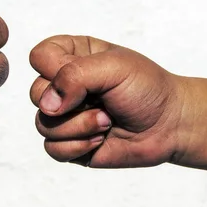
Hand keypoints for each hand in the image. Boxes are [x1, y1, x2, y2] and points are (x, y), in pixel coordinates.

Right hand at [29, 35, 184, 167]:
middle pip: (35, 94)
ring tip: (106, 122)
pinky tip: (101, 140)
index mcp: (72, 57)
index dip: (56, 69)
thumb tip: (47, 106)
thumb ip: (74, 75)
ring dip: (79, 127)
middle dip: (71, 104)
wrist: (170, 125)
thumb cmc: (147, 88)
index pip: (39, 57)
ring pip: (43, 124)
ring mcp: (64, 116)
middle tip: (102, 103)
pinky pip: (52, 149)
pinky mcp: (69, 143)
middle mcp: (63, 86)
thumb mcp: (114, 67)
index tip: (88, 76)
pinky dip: (78, 147)